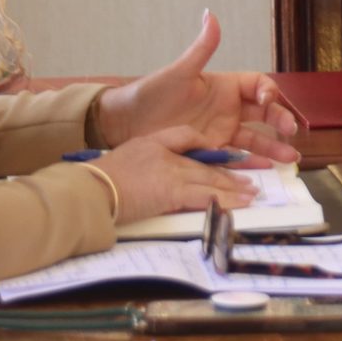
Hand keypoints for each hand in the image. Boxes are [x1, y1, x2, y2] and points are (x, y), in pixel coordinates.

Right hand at [93, 127, 259, 221]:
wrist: (89, 190)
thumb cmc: (98, 181)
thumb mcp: (121, 162)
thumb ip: (143, 163)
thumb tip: (155, 178)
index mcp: (152, 142)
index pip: (185, 136)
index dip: (206, 146)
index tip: (222, 155)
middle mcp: (166, 153)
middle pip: (205, 162)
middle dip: (230, 171)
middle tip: (250, 178)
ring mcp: (171, 172)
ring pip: (210, 178)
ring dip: (234, 187)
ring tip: (252, 193)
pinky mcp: (172, 191)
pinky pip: (206, 195)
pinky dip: (225, 200)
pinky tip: (239, 204)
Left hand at [97, 10, 298, 161]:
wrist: (127, 124)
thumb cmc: (152, 93)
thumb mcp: (179, 72)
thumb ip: (201, 48)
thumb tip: (210, 14)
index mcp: (226, 86)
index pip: (258, 85)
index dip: (268, 91)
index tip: (267, 100)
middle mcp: (229, 108)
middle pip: (265, 113)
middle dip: (280, 120)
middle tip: (290, 131)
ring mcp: (223, 131)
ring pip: (256, 138)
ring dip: (275, 147)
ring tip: (291, 159)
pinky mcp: (214, 151)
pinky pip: (238, 157)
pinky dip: (254, 163)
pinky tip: (268, 171)